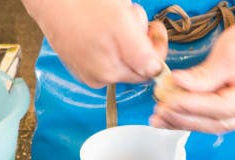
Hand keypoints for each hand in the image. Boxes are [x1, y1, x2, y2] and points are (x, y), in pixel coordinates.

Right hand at [23, 0, 167, 87]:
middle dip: (139, 40)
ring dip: (124, 38)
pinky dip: (109, 40)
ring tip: (112, 17)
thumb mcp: (123, 23)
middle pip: (135, 64)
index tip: (155, 28)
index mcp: (112, 73)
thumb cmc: (83, 3)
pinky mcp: (77, 62)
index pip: (150, 71)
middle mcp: (100, 78)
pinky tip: (100, 24)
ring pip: (120, 57)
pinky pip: (104, 54)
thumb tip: (155, 72)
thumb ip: (142, 55)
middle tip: (130, 16)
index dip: (157, 47)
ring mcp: (87, 71)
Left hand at [149, 18, 234, 133]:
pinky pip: (210, 118)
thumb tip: (177, 84)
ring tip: (159, 118)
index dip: (193, 106)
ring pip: (210, 124)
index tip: (169, 101)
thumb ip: (203, 75)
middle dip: (184, 118)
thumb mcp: (227, 54)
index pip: (220, 108)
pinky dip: (190, 117)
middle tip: (160, 113)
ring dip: (183, 121)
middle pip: (214, 122)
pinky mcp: (234, 113)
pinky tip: (171, 116)